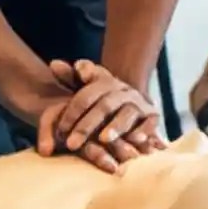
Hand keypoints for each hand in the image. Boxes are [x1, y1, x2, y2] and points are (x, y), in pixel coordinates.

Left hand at [40, 60, 164, 162]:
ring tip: (104, 139)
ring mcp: (139, 103)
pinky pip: (150, 122)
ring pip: (128, 113)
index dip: (72, 112)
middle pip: (104, 106)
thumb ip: (70, 78)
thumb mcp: (85, 88)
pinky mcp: (153, 116)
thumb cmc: (100, 101)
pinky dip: (144, 130)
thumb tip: (54, 64)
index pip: (86, 95)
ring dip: (117, 126)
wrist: (133, 104)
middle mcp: (123, 92)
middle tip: (71, 144)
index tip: (60, 131)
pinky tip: (136, 140)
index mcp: (105, 83)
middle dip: (87, 125)